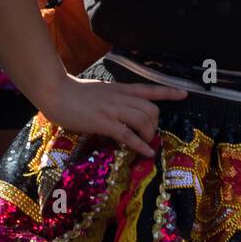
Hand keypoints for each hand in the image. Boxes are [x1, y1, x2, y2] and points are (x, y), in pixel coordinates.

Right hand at [37, 76, 186, 157]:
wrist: (56, 91)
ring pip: (144, 121)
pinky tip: (147, 152)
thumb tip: (119, 108)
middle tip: (149, 134)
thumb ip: (112, 98)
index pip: (150, 89)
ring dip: (149, 135)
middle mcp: (122, 98)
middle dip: (155, 124)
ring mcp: (114, 110)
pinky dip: (141, 145)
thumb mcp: (100, 90)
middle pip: (152, 109)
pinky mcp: (105, 123)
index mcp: (121, 89)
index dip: (168, 92)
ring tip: (147, 143)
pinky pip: (129, 135)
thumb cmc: (73, 92)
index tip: (184, 94)